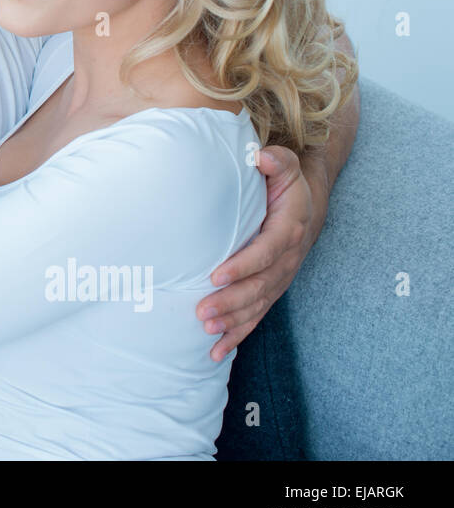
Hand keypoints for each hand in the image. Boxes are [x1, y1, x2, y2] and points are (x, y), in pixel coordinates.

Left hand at [196, 145, 317, 360]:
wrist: (304, 202)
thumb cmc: (284, 182)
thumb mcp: (286, 165)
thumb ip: (276, 161)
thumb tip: (261, 156)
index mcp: (289, 229)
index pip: (266, 251)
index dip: (243, 266)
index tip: (216, 275)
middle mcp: (287, 258)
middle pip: (260, 286)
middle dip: (231, 302)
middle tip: (202, 312)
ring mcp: (280, 277)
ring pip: (257, 305)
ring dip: (232, 321)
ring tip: (206, 331)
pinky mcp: (271, 289)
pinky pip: (256, 316)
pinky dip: (237, 334)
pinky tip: (216, 352)